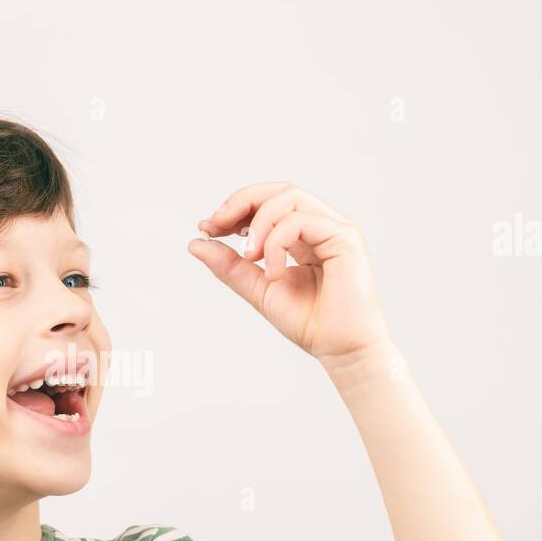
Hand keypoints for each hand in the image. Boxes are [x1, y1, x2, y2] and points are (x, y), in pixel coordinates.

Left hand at [188, 182, 392, 367]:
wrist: (340, 350)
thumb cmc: (310, 323)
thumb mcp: (259, 289)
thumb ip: (231, 267)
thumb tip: (197, 243)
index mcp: (302, 237)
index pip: (268, 204)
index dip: (235, 209)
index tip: (207, 227)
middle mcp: (320, 227)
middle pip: (279, 190)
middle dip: (242, 201)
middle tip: (216, 224)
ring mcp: (335, 230)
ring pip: (290, 198)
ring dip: (259, 223)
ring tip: (248, 256)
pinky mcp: (345, 239)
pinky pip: (302, 221)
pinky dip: (278, 243)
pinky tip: (273, 272)